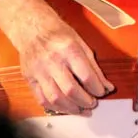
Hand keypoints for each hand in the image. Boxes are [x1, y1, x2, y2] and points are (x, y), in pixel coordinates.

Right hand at [0, 0, 113, 115]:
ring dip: (72, 108)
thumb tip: (107, 87)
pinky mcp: (29, 78)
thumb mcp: (81, 43)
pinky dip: (56, 107)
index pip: (86, 76)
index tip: (102, 92)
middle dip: (85, 101)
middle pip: (71, 90)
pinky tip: (66, 107)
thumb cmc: (59, 34)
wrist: (32, 28)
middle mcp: (53, 61)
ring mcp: (39, 71)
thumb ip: (94, 66)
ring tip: (81, 109)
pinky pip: (42, 99)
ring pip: (56, 98)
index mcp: (69, 49)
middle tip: (93, 103)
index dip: (97, 89)